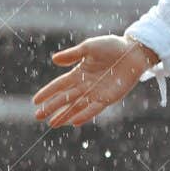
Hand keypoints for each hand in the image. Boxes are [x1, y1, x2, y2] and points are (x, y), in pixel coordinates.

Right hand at [32, 34, 158, 128]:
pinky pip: (94, 109)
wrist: (134, 51)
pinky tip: (74, 122)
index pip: (59, 85)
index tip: (35, 101)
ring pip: (76, 107)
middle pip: (65, 98)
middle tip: (37, 116)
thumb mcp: (89, 48)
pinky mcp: (108, 98)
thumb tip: (54, 60)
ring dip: (65, 115)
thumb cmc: (112, 46)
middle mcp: (85, 85)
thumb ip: (72, 55)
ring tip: (52, 124)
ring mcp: (96, 93)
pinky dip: (84, 115)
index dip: (48, 92)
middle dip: (51, 107)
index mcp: (79, 73)